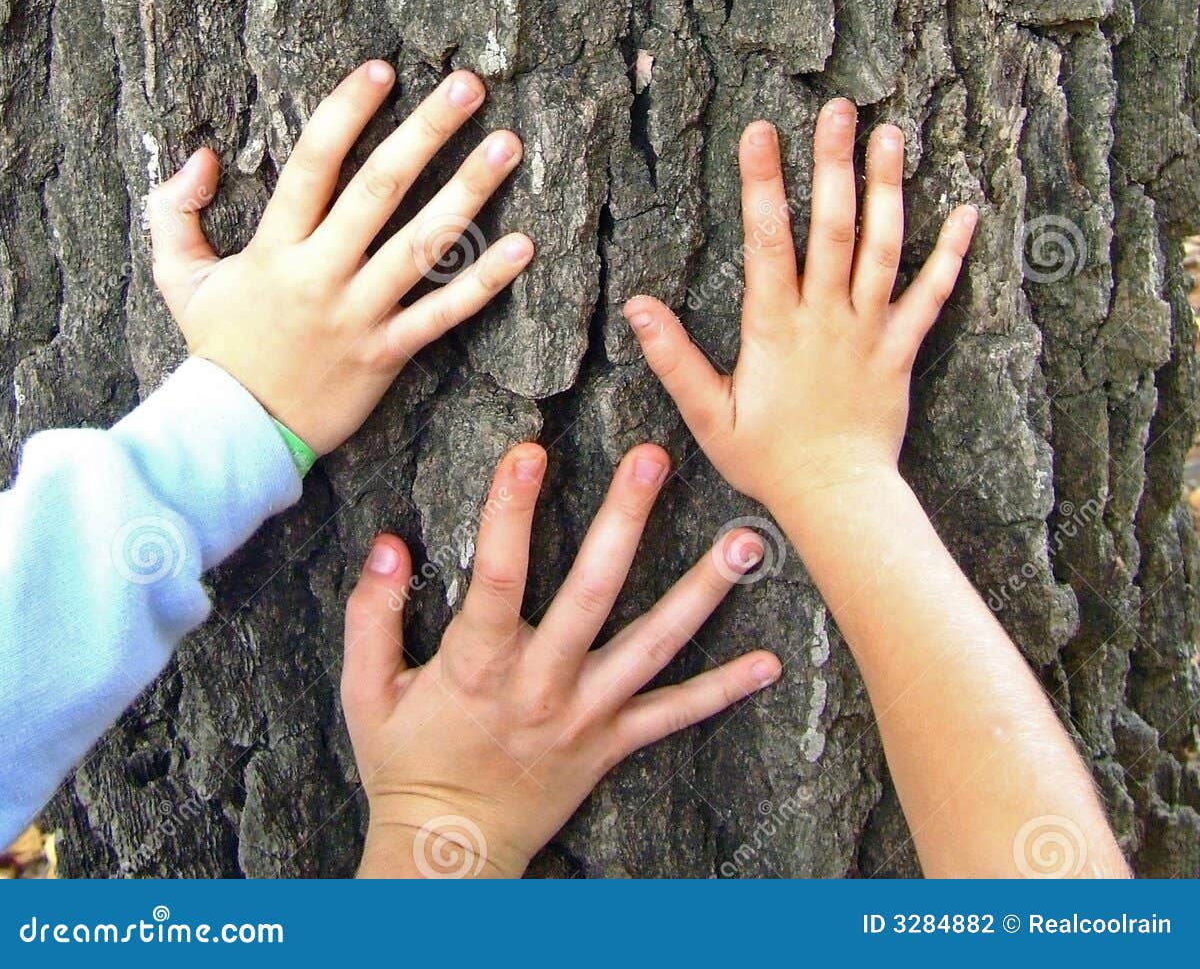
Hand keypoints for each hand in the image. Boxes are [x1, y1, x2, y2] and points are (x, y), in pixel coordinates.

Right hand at [147, 61, 531, 454]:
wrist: (233, 435)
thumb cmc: (217, 348)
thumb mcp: (178, 277)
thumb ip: (175, 211)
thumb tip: (200, 156)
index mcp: (274, 247)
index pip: (313, 163)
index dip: (347, 111)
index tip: (384, 68)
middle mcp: (320, 273)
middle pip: (379, 189)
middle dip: (425, 130)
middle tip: (469, 84)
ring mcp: (358, 313)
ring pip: (422, 243)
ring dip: (469, 190)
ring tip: (508, 145)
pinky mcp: (387, 353)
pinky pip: (443, 313)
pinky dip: (486, 282)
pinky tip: (524, 246)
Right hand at [341, 442, 780, 877]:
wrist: (447, 855)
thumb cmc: (405, 763)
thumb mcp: (366, 692)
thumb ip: (372, 613)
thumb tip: (388, 542)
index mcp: (479, 664)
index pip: (497, 576)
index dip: (510, 512)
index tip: (528, 451)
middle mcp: (542, 685)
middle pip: (591, 594)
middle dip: (624, 520)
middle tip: (653, 459)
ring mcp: (586, 715)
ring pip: (652, 647)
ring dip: (702, 592)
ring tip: (745, 542)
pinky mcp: (612, 744)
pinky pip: (675, 716)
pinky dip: (723, 689)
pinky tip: (767, 662)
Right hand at [622, 99, 976, 512]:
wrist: (838, 501)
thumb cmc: (768, 459)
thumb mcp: (708, 415)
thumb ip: (674, 358)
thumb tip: (636, 306)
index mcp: (775, 327)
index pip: (768, 240)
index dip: (763, 183)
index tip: (761, 131)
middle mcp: (827, 317)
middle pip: (832, 227)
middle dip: (832, 164)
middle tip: (838, 109)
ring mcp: (870, 329)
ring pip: (883, 248)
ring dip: (888, 189)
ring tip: (890, 135)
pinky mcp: (902, 348)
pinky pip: (932, 296)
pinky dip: (951, 254)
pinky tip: (966, 211)